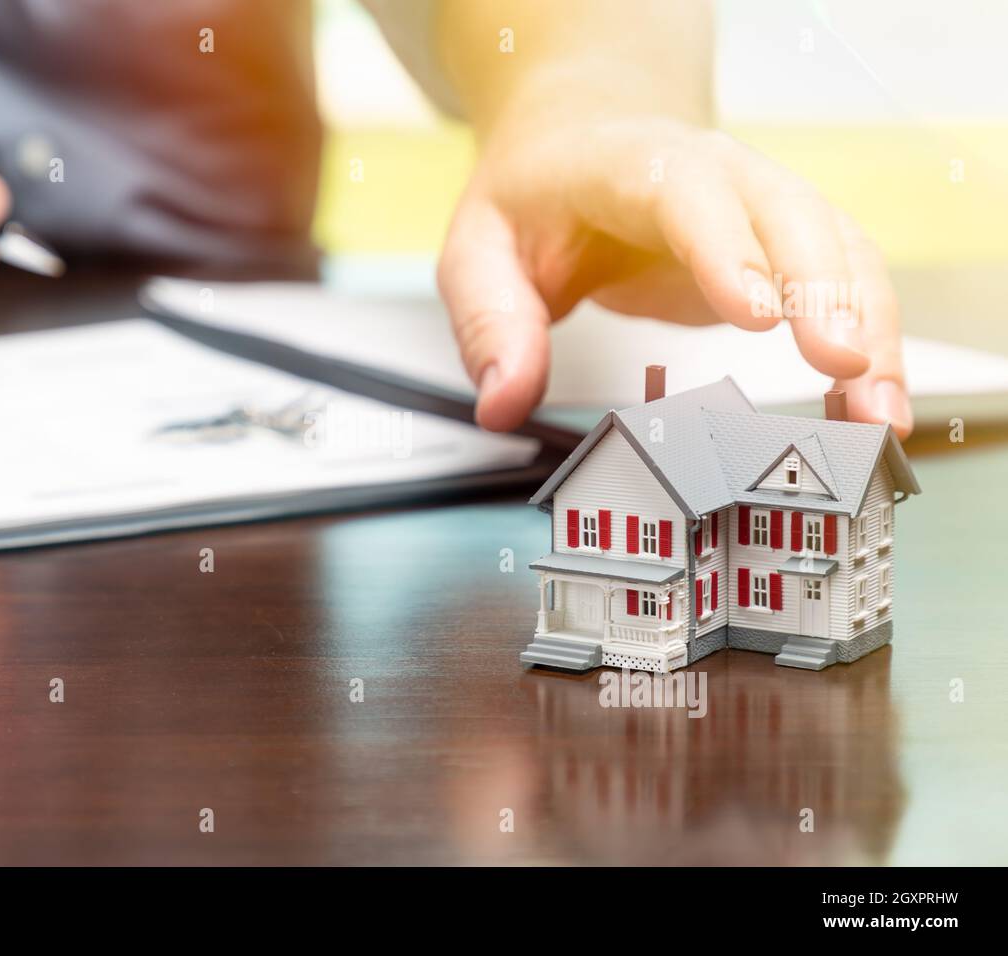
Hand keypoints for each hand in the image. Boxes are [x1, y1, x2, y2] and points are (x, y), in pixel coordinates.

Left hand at [438, 113, 911, 437]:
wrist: (584, 139)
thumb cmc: (538, 197)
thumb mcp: (480, 253)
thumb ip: (490, 325)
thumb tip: (504, 402)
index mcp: (631, 166)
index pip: (686, 192)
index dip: (727, 248)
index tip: (755, 314)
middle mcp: (716, 174)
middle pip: (789, 215)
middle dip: (824, 291)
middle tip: (840, 366)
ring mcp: (761, 208)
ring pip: (839, 251)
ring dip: (869, 330)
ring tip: (880, 414)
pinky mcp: (787, 249)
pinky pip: (847, 287)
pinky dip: (870, 346)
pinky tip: (875, 409)